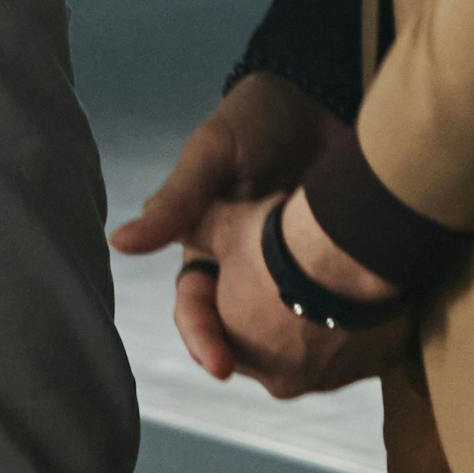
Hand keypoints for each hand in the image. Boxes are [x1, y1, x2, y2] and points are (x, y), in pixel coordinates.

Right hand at [113, 79, 399, 399]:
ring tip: (314, 367)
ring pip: (285, 329)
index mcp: (207, 242)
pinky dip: (340, 328)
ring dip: (293, 350)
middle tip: (274, 379)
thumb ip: (175, 200)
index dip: (202, 336)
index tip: (220, 366)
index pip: (195, 305)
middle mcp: (246, 264)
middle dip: (250, 359)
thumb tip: (118, 243)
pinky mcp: (337, 267)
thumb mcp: (212, 154)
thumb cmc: (255, 119)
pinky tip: (354, 344)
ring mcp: (292, 267)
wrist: (321, 93)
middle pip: (239, 330)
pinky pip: (335, 309)